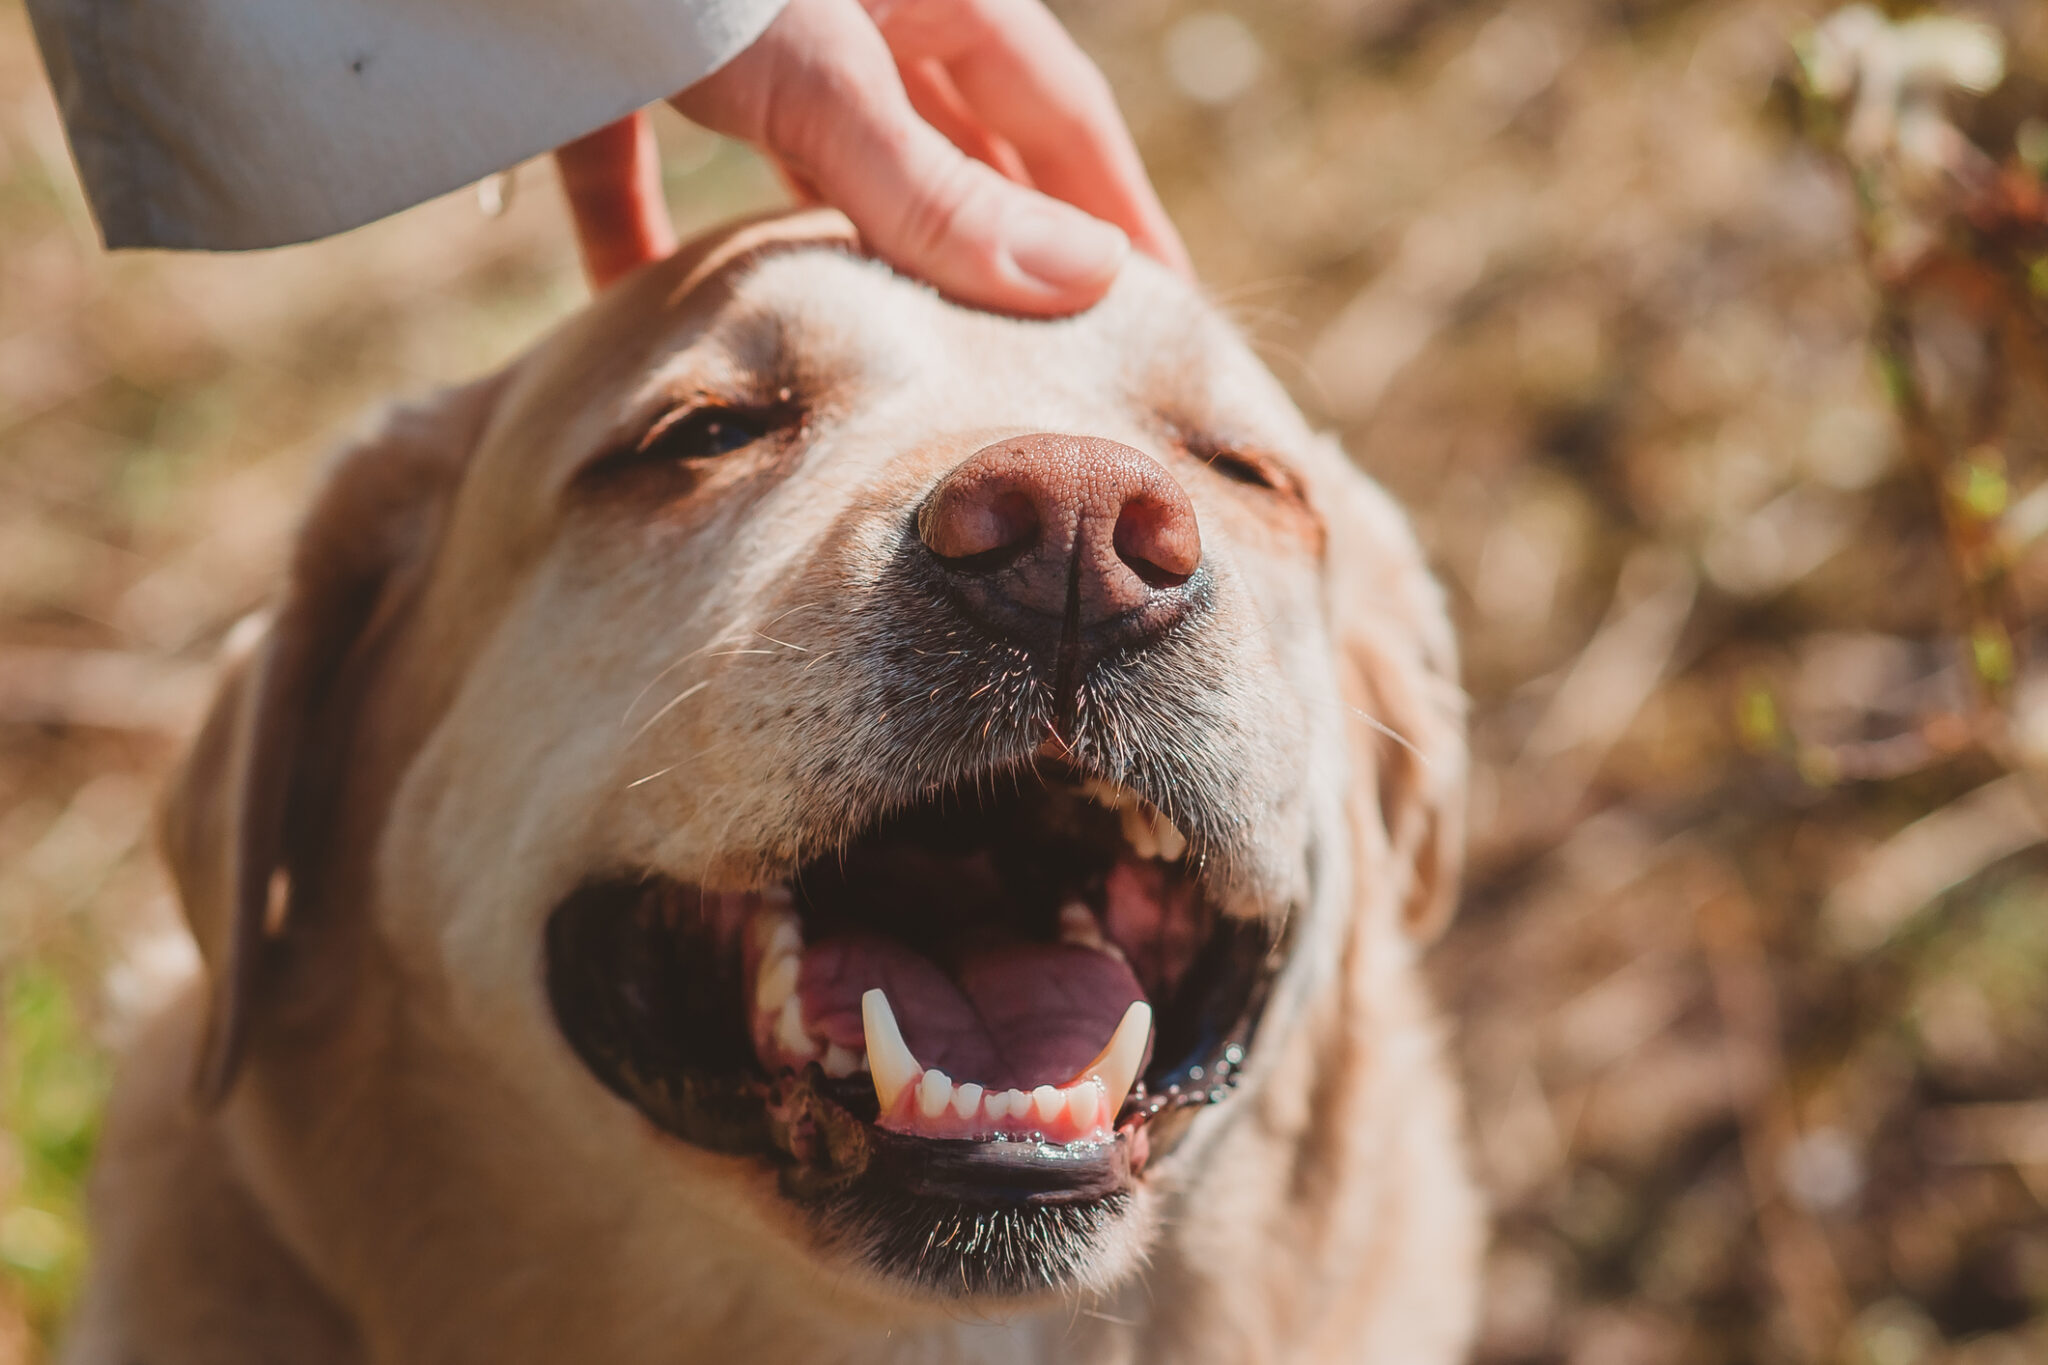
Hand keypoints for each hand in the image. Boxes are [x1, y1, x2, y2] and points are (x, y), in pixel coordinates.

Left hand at [554, 0, 1188, 314]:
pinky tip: (636, 303)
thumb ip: (930, 187)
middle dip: (982, 249)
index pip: (1061, 118)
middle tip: (1022, 367)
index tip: (1163, 316)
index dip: (1114, 217)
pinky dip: (645, 230)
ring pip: (807, 159)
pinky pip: (641, 156)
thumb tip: (1086, 286)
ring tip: (867, 358)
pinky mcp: (617, 52)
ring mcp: (738, 31)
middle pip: (946, 146)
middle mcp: (852, 8)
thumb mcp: (821, 75)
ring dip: (832, 249)